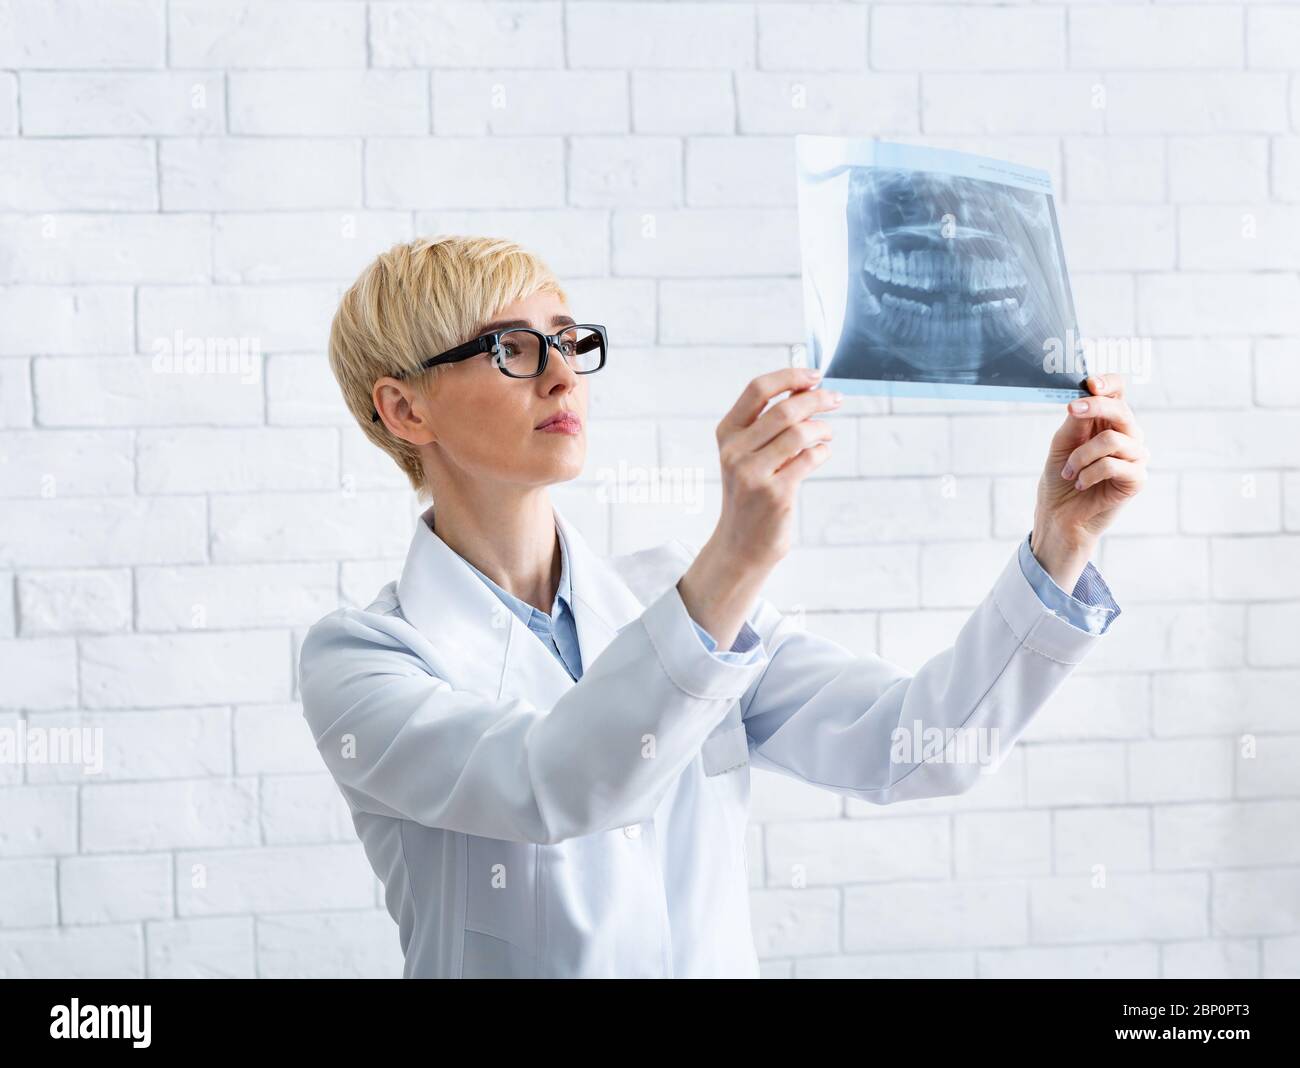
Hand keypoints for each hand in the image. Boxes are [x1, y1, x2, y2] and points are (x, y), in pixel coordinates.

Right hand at [677, 367, 841, 647]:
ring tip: (827, 433)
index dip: (790, 376)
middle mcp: (734, 452)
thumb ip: (767, 425)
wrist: (741, 544)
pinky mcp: (775, 494)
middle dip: (817, 399)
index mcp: (726, 434)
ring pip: (799, 433)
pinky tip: (823, 452)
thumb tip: (806, 389)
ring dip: (822, 428)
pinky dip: (823, 451)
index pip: (757, 390)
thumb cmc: (751, 493)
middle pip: (784, 410)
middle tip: (835, 399)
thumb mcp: (746, 455)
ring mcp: (753, 474)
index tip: (814, 375)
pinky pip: (809, 459)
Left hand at [1031, 373, 1148, 590]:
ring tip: (1068, 472)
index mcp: (1108, 422)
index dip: (1108, 383)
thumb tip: (1085, 394)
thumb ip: (1076, 420)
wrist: (1059, 516)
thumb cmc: (1060, 477)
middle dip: (1094, 407)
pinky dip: (1089, 473)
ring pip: (1113, 440)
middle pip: (1121, 409)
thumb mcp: (1062, 443)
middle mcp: (1126, 435)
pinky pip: (1114, 465)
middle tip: (1071, 410)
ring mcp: (1134, 457)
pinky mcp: (1136, 479)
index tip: (1090, 383)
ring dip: (1081, 456)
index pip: (1119, 392)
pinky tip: (1080, 484)